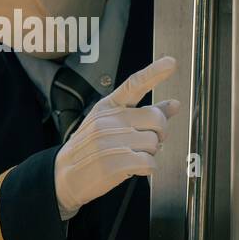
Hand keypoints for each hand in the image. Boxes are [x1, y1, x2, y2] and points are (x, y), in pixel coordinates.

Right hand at [53, 56, 180, 219]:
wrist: (64, 176)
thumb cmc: (90, 149)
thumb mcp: (110, 125)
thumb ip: (144, 114)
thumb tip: (174, 105)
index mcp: (107, 107)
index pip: (133, 85)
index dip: (154, 73)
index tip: (171, 63)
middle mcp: (108, 121)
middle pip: (156, 120)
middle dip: (159, 134)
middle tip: (145, 143)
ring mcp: (109, 142)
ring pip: (154, 143)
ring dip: (150, 154)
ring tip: (131, 156)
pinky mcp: (113, 164)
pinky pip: (150, 163)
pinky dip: (148, 169)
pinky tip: (133, 168)